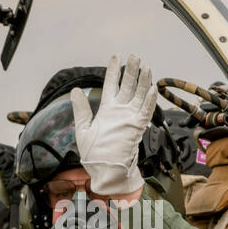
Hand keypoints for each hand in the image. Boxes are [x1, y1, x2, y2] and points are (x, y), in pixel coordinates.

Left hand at [70, 53, 156, 196]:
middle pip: (128, 86)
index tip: (116, 56)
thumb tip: (75, 90)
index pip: (111, 85)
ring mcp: (130, 118)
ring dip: (143, 81)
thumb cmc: (93, 155)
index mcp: (106, 110)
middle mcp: (119, 111)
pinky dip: (149, 100)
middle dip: (132, 70)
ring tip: (145, 66)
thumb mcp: (83, 129)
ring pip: (139, 95)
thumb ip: (81, 109)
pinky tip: (152, 88)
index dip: (114, 71)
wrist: (105, 172)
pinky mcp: (137, 127)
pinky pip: (146, 111)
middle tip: (135, 56)